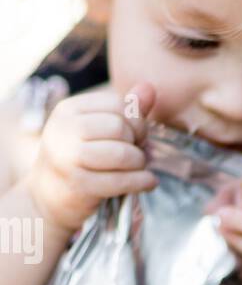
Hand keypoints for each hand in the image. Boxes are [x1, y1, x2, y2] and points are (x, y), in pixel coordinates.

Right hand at [26, 82, 156, 234]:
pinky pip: (121, 181)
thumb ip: (124, 109)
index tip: (135, 136)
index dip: (136, 120)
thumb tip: (149, 88)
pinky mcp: (79, 185)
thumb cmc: (78, 158)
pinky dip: (142, 181)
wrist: (48, 196)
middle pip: (120, 127)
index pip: (118, 104)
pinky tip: (148, 182)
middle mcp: (64, 130)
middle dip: (138, 141)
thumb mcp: (95, 128)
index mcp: (68, 109)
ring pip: (123, 153)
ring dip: (139, 163)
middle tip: (137, 153)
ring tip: (139, 168)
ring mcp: (68, 158)